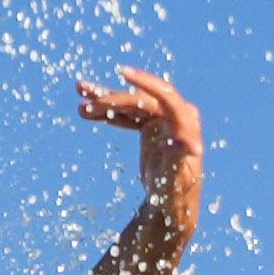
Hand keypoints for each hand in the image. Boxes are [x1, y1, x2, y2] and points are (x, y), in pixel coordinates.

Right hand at [74, 66, 205, 249]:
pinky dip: (105, 112)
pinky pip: (124, 114)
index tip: (123, 72)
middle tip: (86, 108)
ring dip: (104, 101)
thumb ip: (181, 161)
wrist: (169, 202)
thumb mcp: (178, 179)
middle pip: (139, 101)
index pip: (165, 95)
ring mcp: (160, 118)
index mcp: (185, 122)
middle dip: (112, 102)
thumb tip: (193, 147)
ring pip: (129, 104)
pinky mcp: (148, 124)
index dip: (145, 83)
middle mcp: (174, 115)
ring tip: (80, 91)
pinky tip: (85, 106)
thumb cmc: (177, 192)